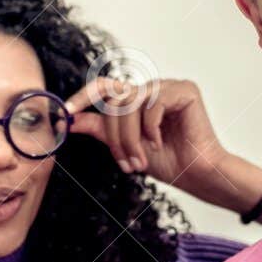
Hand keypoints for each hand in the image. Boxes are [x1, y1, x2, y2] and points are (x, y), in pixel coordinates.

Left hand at [64, 77, 261, 216]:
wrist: (195, 175)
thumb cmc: (166, 161)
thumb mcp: (124, 146)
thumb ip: (99, 129)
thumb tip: (69, 119)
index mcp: (136, 99)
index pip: (104, 87)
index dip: (82, 95)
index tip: (66, 111)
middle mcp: (151, 89)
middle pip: (116, 102)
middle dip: (116, 137)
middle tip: (125, 163)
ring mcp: (168, 87)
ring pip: (131, 104)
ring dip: (131, 137)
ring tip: (140, 160)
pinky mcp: (184, 91)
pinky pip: (153, 104)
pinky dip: (151, 128)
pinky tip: (159, 143)